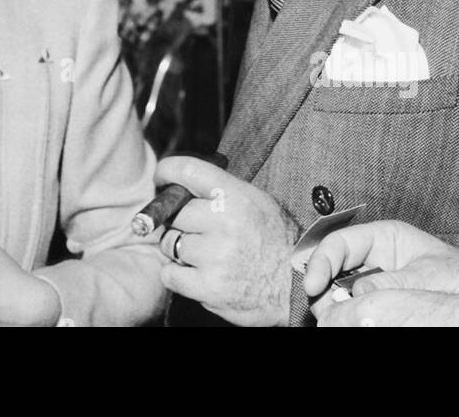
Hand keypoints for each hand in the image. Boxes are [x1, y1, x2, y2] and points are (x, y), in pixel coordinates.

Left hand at [153, 155, 295, 326]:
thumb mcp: (257, 202)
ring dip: (180, 249)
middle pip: (174, 212)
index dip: (167, 172)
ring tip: (204, 254)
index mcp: (237, 196)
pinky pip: (169, 274)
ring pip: (170, 243)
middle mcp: (224, 222)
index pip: (186, 170)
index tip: (162, 179)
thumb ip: (221, 190)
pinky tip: (197, 274)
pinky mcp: (209, 287)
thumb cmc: (276, 241)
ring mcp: (215, 256)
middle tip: (195, 230)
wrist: (296, 287)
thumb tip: (179, 181)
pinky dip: (177, 275)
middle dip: (179, 221)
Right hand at [301, 219, 458, 326]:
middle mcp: (374, 260)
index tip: (313, 285)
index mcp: (384, 238)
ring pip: (338, 293)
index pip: (340, 243)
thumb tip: (356, 293)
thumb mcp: (430, 274)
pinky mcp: (378, 304)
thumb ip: (394, 282)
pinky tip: (353, 320)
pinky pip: (354, 309)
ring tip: (343, 317)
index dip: (320, 261)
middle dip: (324, 288)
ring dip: (336, 306)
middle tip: (327, 310)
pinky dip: (349, 316)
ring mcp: (374, 283)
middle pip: (332, 270)